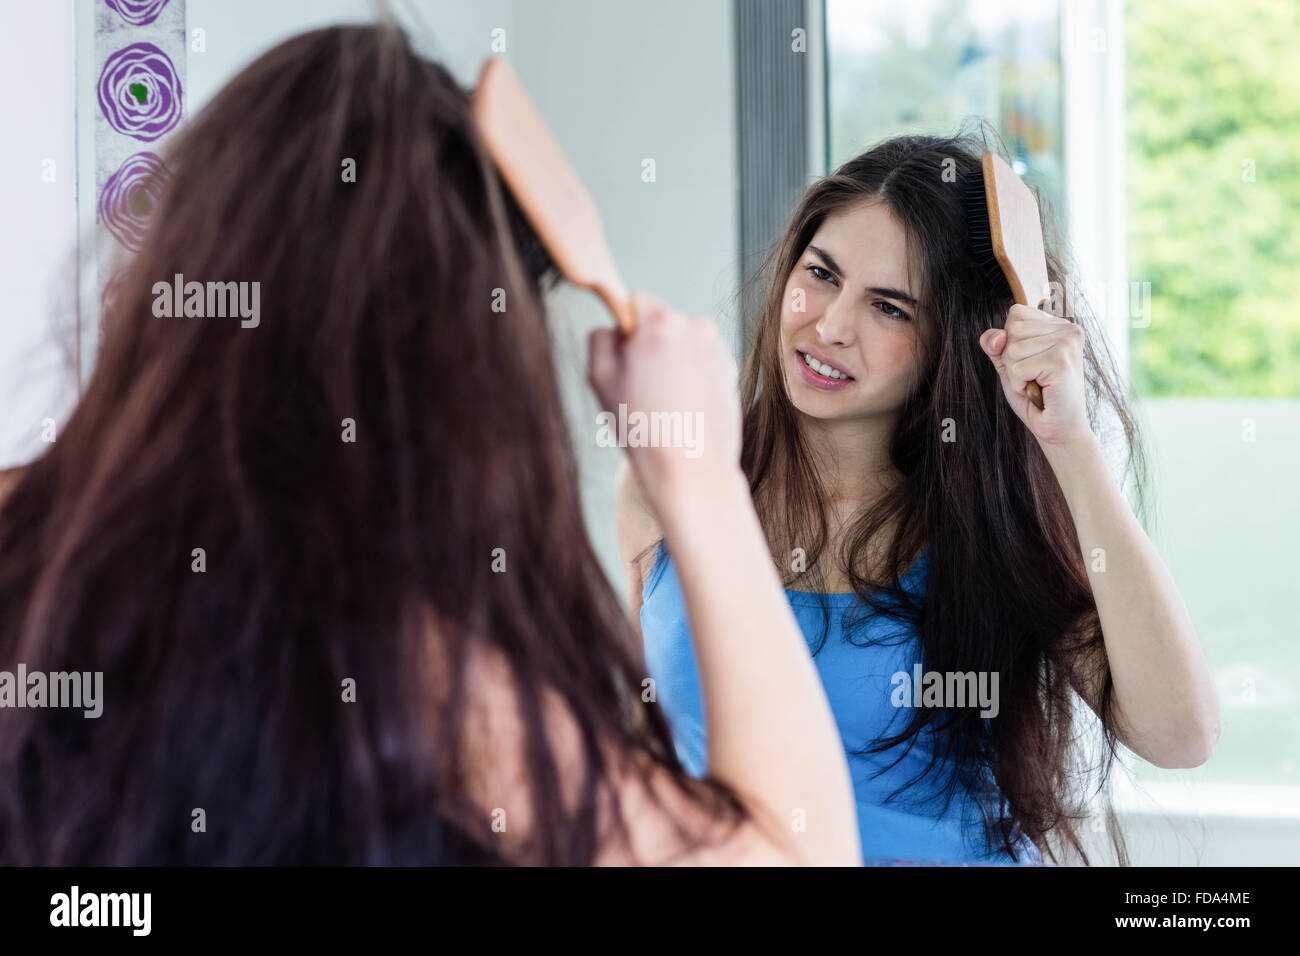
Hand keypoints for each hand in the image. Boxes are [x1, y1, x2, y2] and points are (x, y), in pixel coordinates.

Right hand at [587, 293, 742, 518]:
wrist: (691, 469)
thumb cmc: (644, 429)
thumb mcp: (600, 380)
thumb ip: (600, 339)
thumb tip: (613, 327)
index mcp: (661, 324)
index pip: (635, 300)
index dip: (625, 329)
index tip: (625, 359)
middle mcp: (695, 327)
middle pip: (661, 319)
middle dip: (648, 343)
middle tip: (642, 387)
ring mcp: (717, 348)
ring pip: (681, 340)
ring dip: (670, 359)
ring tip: (664, 401)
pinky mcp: (729, 369)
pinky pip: (699, 359)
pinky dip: (689, 373)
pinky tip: (682, 406)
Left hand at [979, 303, 1092, 449]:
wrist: (1058, 428)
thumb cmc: (1035, 395)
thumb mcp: (1009, 364)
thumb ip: (996, 344)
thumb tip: (996, 338)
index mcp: (1058, 325)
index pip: (1016, 314)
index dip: (1010, 341)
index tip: (1030, 361)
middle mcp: (1068, 329)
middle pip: (1012, 331)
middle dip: (1012, 360)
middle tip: (1034, 377)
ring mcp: (1067, 343)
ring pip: (1012, 350)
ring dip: (1016, 374)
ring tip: (1037, 384)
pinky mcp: (1061, 361)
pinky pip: (1017, 368)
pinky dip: (1020, 384)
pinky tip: (1039, 391)